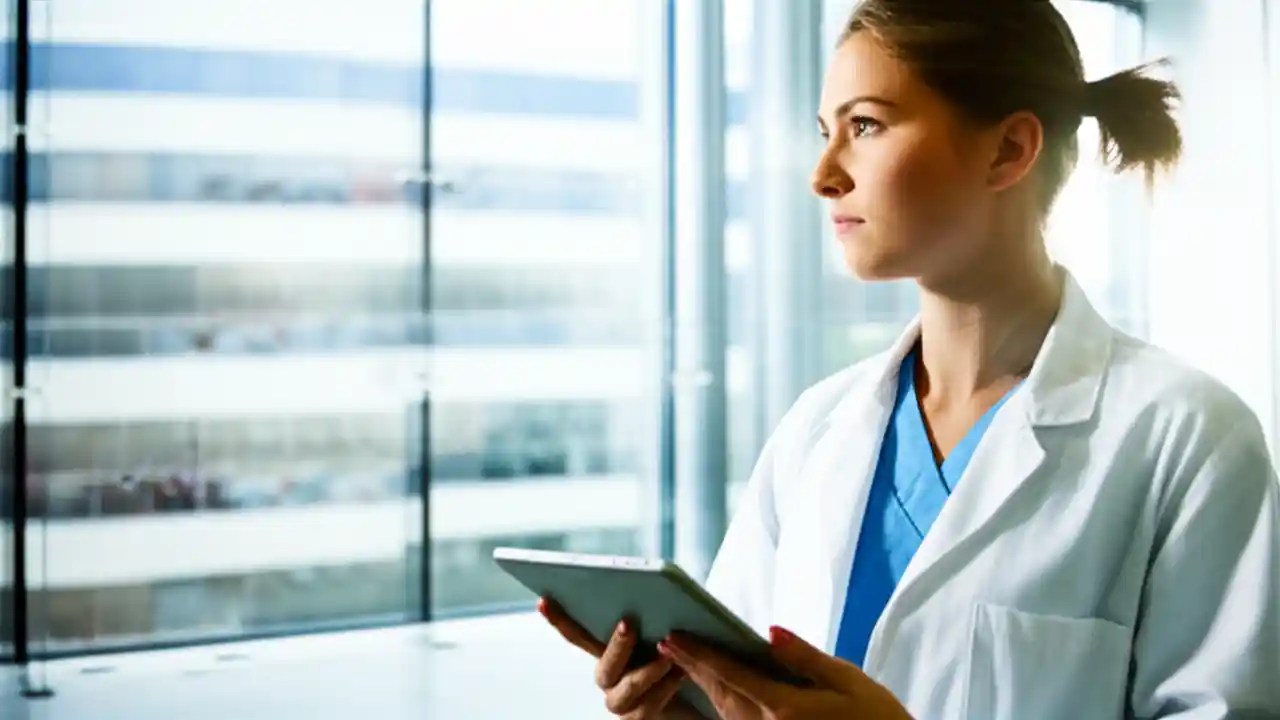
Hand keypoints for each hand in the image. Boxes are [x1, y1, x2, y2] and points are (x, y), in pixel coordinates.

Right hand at [538, 597, 702, 718]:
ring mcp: (621, 702)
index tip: (544, 600)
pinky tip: (680, 674)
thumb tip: (649, 593)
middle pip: (604, 665)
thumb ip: (654, 618)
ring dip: (646, 672)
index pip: (579, 635)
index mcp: (608, 652)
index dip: (560, 619)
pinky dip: (663, 689)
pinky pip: (646, 707)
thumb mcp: (667, 632)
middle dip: (617, 645)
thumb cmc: (680, 658)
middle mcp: (609, 678)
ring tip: (668, 657)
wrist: (700, 698)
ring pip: (625, 689)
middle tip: (629, 623)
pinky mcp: (638, 719)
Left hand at [658, 626, 912, 719]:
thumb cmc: (876, 717)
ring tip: (685, 658)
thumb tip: (769, 632)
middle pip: (720, 694)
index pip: (732, 675)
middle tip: (666, 643)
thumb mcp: (847, 680)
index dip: (699, 654)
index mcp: (786, 708)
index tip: (673, 637)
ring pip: (725, 711)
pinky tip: (716, 685)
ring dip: (703, 684)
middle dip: (692, 667)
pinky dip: (723, 701)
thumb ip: (804, 657)